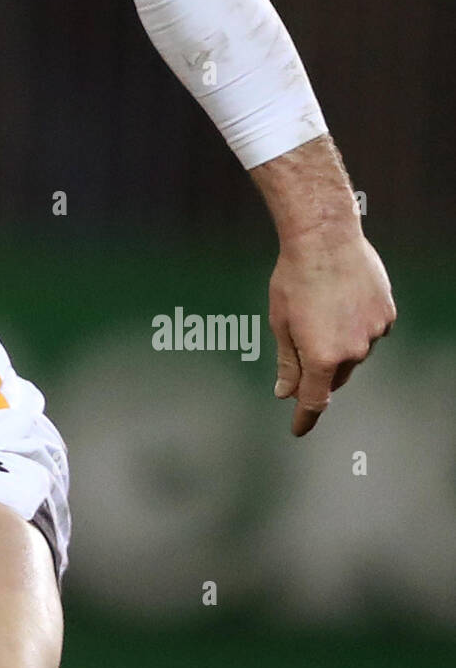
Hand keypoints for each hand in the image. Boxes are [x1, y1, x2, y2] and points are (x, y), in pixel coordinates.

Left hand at [268, 230, 395, 435]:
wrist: (325, 237)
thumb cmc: (293, 278)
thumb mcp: (281, 322)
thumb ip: (287, 362)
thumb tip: (285, 392)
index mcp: (322, 357)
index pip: (314, 400)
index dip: (305, 417)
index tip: (297, 429)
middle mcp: (353, 351)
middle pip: (335, 377)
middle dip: (318, 373)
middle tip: (302, 348)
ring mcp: (375, 333)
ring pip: (354, 352)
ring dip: (339, 343)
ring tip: (321, 308)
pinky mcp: (387, 314)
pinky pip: (370, 330)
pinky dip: (356, 325)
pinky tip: (342, 301)